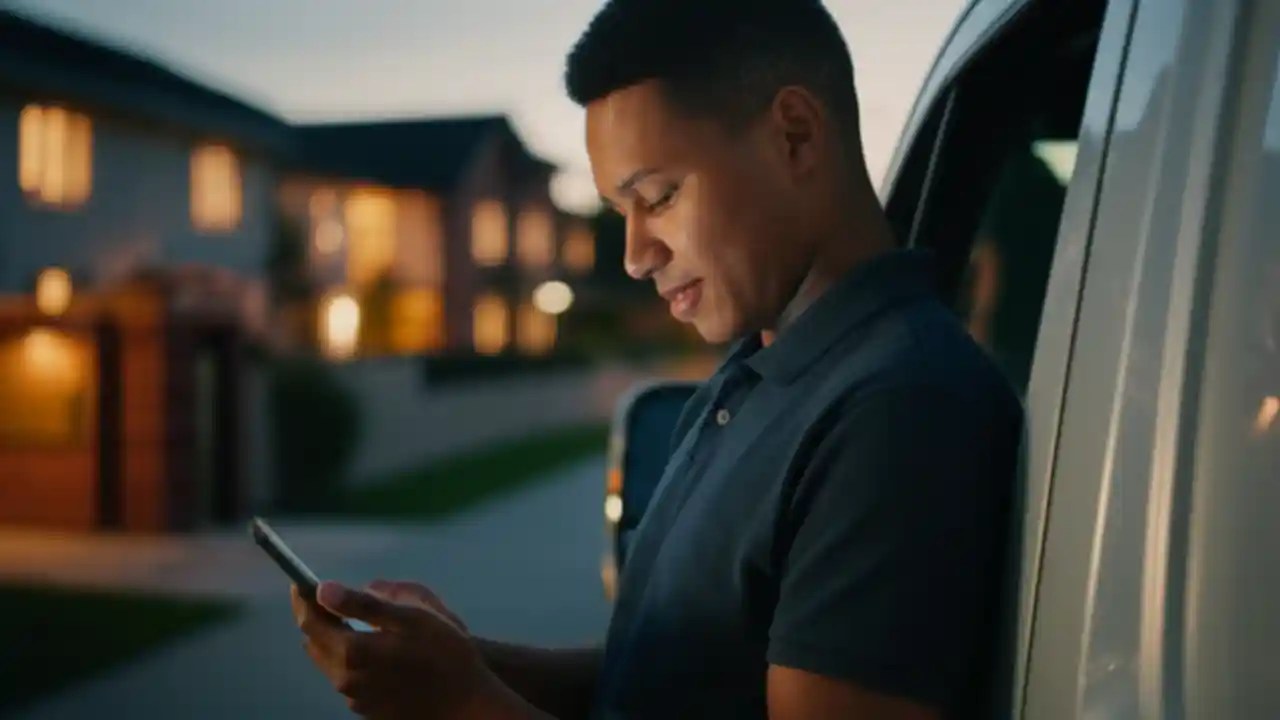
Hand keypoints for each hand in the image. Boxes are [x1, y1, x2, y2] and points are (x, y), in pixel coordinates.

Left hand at [291, 580, 507, 718]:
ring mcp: (354, 698)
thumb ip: (363, 603)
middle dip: (318, 618)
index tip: (302, 582)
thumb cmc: (445, 653)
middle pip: (314, 643)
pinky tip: (374, 651)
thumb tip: (324, 590)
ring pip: (329, 662)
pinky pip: (347, 677)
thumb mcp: (410, 616)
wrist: (466, 703)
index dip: (303, 598)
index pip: (310, 621)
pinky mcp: (366, 709)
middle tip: (329, 599)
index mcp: (351, 651)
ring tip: (354, 623)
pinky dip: (350, 658)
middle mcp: (344, 679)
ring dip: (334, 640)